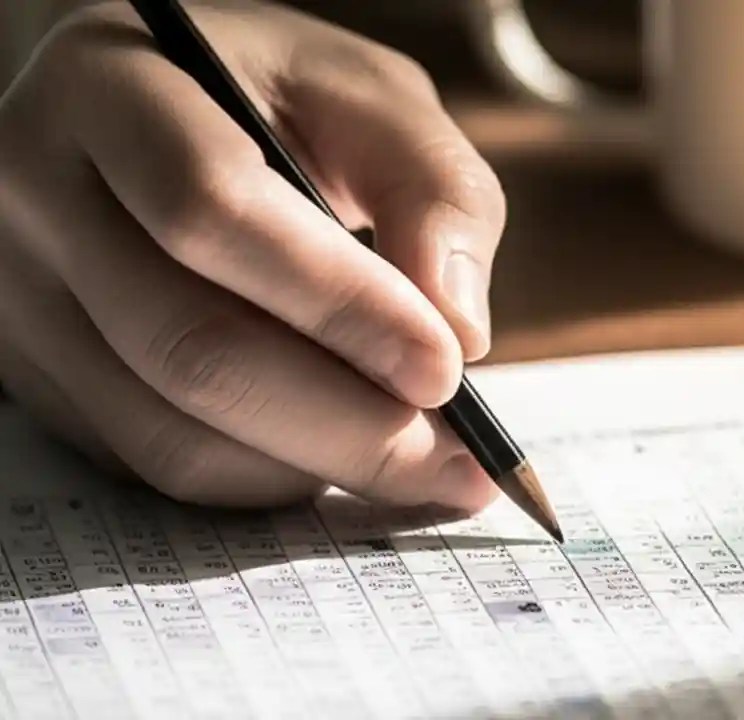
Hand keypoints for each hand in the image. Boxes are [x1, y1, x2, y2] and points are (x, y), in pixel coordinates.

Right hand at [0, 1, 505, 508]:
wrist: (164, 118)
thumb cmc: (281, 99)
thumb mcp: (373, 98)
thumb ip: (435, 191)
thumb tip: (459, 330)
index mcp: (111, 87)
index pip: (211, 211)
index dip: (340, 304)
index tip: (445, 369)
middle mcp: (35, 195)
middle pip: (191, 348)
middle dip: (348, 424)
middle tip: (460, 462)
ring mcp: (20, 299)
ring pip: (171, 433)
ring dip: (318, 467)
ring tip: (422, 463)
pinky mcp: (37, 378)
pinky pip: (157, 465)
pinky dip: (270, 479)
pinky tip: (340, 451)